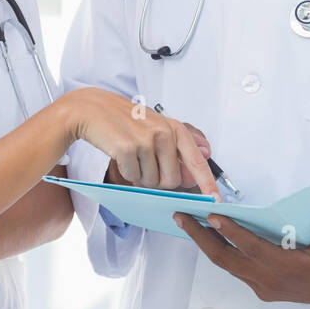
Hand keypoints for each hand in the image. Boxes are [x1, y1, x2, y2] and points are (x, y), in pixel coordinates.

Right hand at [65, 88, 217, 197]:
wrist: (94, 109)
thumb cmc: (127, 120)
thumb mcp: (158, 127)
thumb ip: (178, 148)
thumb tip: (196, 170)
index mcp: (175, 128)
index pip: (197, 160)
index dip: (207, 182)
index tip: (215, 199)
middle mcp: (164, 133)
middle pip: (171, 180)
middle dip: (158, 180)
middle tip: (146, 164)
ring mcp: (146, 140)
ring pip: (151, 181)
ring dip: (140, 175)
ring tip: (133, 155)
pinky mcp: (127, 148)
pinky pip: (133, 177)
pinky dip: (127, 172)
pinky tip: (122, 155)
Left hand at [172, 210, 309, 308]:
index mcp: (289, 270)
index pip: (253, 248)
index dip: (232, 232)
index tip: (213, 216)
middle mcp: (271, 281)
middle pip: (227, 259)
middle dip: (202, 238)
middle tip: (181, 217)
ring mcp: (265, 286)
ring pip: (228, 265)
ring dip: (208, 244)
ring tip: (189, 223)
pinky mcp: (265, 287)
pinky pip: (237, 268)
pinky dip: (222, 251)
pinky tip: (214, 236)